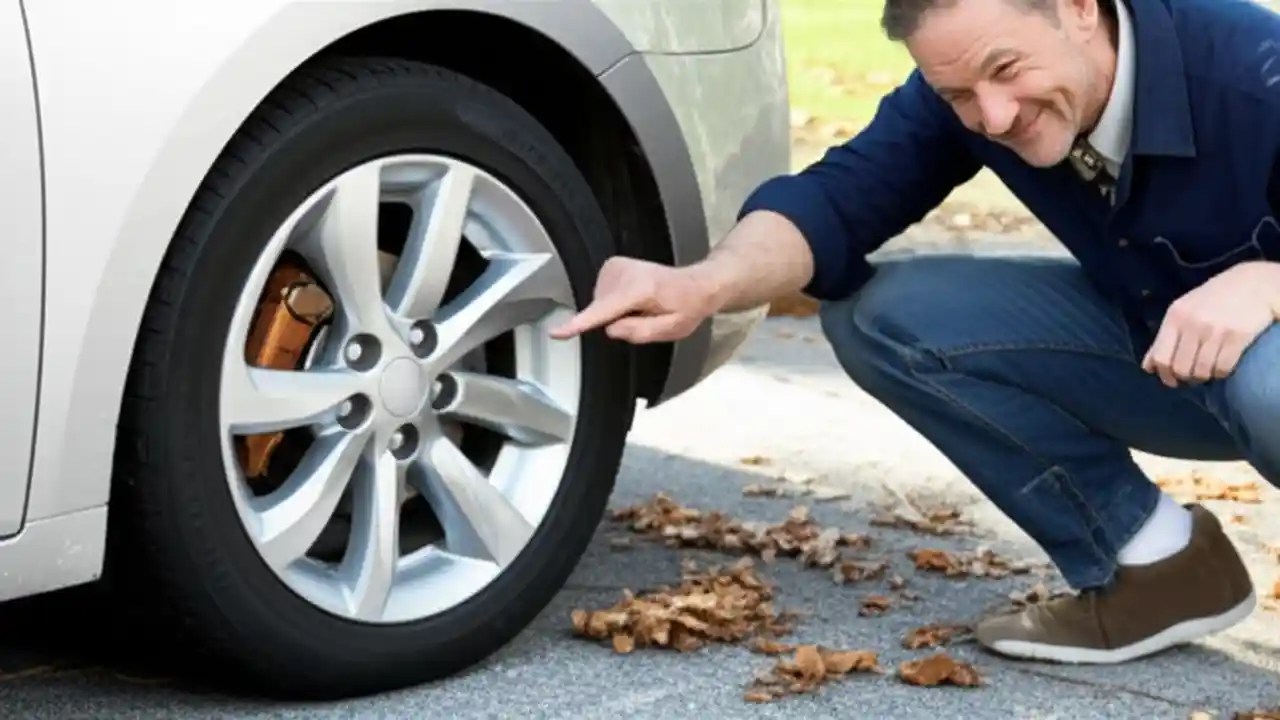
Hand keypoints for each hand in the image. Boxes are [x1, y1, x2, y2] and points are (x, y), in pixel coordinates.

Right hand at [549, 256, 722, 342]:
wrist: (695, 284)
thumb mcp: (672, 329)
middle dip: (617, 320)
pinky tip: (634, 299)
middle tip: (646, 316)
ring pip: (600, 304)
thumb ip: (639, 332)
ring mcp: (616, 267)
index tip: (557, 331)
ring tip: (643, 306)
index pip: (603, 310)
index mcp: (640, 289)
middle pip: (601, 310)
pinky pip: (601, 295)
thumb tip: (611, 329)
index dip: (580, 323)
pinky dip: (614, 301)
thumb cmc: (687, 306)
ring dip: (617, 311)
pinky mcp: (611, 266)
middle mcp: (625, 273)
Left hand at [1142, 260, 1279, 385]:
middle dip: (1185, 378)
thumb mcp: (1183, 311)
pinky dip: (1221, 374)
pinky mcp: (1237, 336)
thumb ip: (1164, 338)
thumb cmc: (1213, 299)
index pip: (1161, 357)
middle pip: (1181, 368)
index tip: (1171, 380)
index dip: (1164, 374)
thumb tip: (1148, 367)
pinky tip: (1222, 367)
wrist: (1253, 284)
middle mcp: (1192, 324)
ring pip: (1201, 371)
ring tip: (1208, 371)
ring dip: (1204, 377)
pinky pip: (1223, 368)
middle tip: (1192, 377)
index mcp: (1175, 317)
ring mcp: (1215, 330)